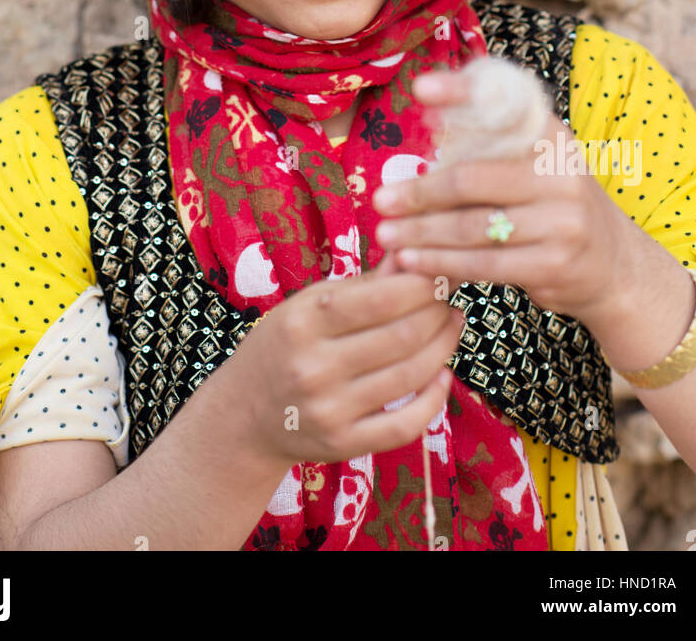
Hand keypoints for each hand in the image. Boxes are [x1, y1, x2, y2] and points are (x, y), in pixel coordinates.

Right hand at [234, 254, 464, 468]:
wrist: (243, 415)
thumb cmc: (283, 346)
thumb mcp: (307, 305)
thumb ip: (362, 284)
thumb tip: (409, 252)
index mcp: (303, 322)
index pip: (380, 298)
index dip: (421, 285)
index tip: (439, 273)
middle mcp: (314, 366)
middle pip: (401, 336)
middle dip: (438, 313)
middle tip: (449, 299)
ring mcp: (329, 409)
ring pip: (410, 376)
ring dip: (444, 347)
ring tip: (452, 326)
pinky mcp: (343, 444)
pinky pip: (405, 425)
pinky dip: (434, 399)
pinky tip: (442, 375)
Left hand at [371, 68, 635, 325]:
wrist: (615, 267)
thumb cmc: (554, 206)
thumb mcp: (538, 165)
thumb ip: (494, 145)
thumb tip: (428, 121)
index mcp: (552, 138)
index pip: (505, 106)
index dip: (461, 93)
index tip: (420, 88)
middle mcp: (561, 174)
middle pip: (473, 179)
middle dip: (420, 191)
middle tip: (380, 198)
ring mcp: (561, 221)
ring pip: (472, 226)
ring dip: (421, 231)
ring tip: (385, 234)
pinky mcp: (553, 265)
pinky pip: (484, 263)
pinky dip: (442, 262)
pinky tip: (412, 261)